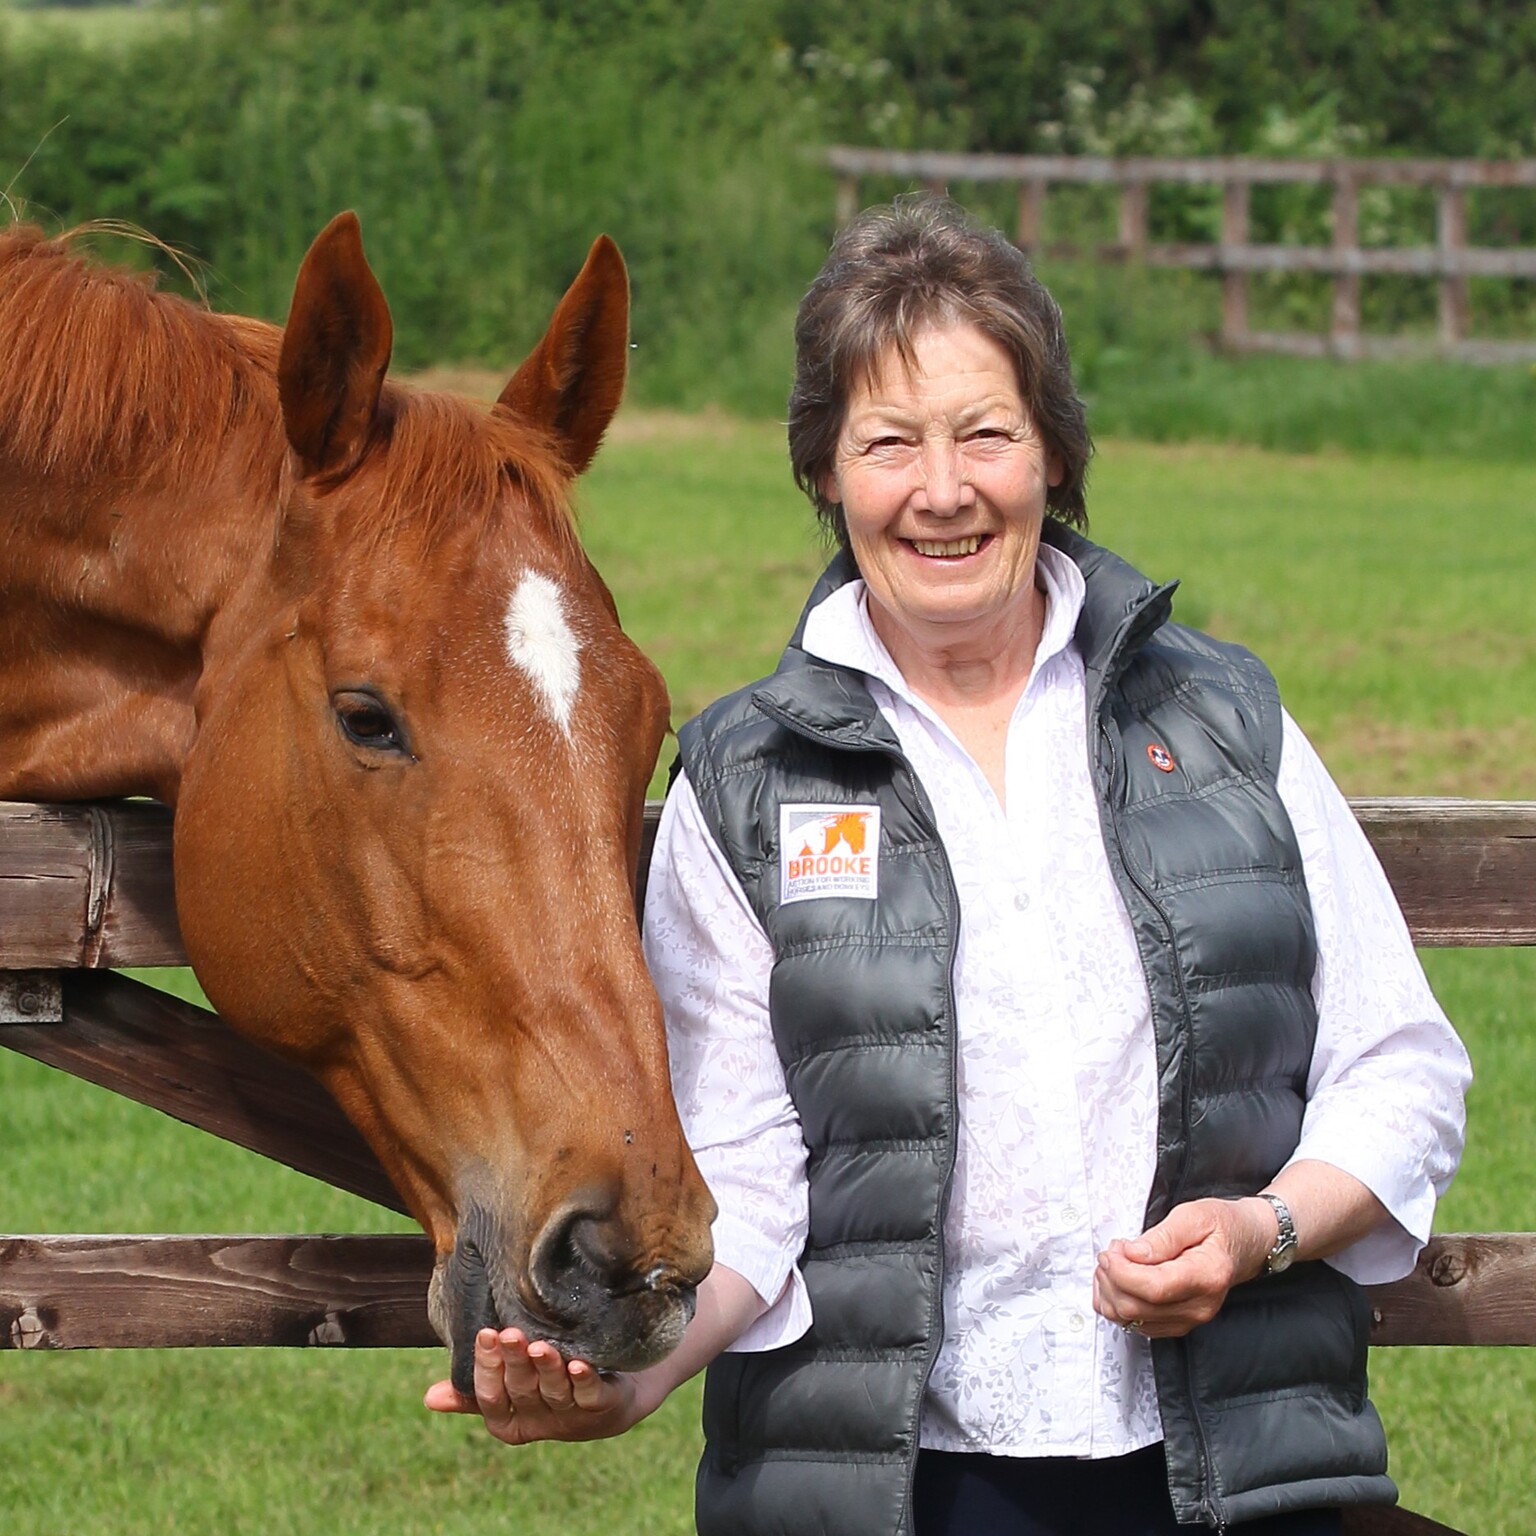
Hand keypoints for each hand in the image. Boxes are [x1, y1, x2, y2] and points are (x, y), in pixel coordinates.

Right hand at [423, 1328, 652, 1445]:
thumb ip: (474, 1393)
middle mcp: (539, 1421)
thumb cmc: (546, 1388)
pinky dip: (584, 1379)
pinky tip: (578, 1364)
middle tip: (508, 1333)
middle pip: (522, 1390)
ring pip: (555, 1390)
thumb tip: (429, 1398)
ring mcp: (571, 1415)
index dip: (487, 1369)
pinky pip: (591, 1394)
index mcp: (510, 1422)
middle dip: (514, 1362)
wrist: (607, 1402)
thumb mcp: (510, 1393)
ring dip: (546, 1368)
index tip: (485, 1333)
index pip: (491, 1399)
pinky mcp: (602, 1405)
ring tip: (539, 1346)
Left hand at [1092, 1197, 1274, 1339]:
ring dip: (1109, 1291)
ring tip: (1115, 1262)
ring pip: (1130, 1320)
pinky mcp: (1176, 1323)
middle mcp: (1199, 1306)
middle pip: (1136, 1308)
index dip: (1122, 1271)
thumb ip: (1162, 1237)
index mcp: (1207, 1276)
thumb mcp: (1194, 1215)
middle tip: (1112, 1251)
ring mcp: (1188, 1320)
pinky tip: (1118, 1278)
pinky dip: (1115, 1302)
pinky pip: (1134, 1323)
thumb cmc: (1222, 1226)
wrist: (1244, 1244)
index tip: (1112, 1250)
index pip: (1154, 1288)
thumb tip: (1132, 1254)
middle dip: (1111, 1278)